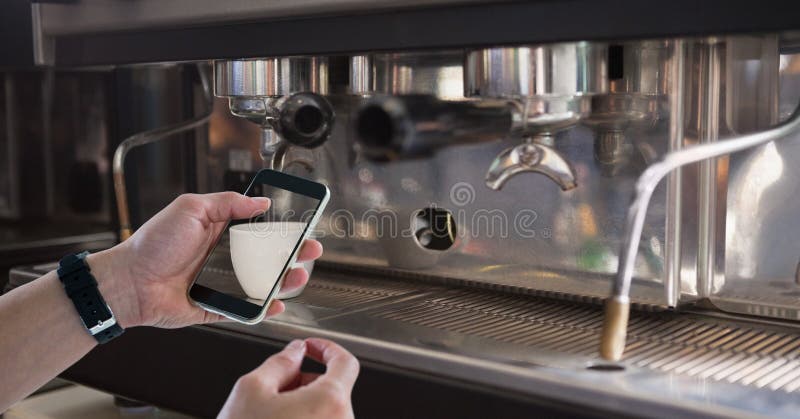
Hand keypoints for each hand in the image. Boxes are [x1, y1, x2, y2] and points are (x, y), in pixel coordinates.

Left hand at [88, 192, 323, 328]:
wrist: (129, 282)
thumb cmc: (152, 244)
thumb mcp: (191, 208)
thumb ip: (227, 203)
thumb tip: (261, 202)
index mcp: (222, 232)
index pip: (261, 229)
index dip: (284, 227)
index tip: (302, 224)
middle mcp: (226, 258)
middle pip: (270, 257)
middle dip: (295, 253)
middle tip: (310, 249)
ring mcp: (224, 283)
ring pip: (265, 284)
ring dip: (286, 280)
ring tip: (297, 275)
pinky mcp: (219, 307)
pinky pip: (248, 309)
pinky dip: (265, 308)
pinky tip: (277, 302)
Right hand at [219, 338, 358, 418]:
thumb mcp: (251, 390)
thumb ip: (280, 362)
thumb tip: (295, 351)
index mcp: (329, 402)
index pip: (346, 362)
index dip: (327, 349)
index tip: (312, 347)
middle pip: (333, 389)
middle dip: (305, 382)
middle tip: (277, 388)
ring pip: (326, 411)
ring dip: (302, 405)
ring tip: (270, 416)